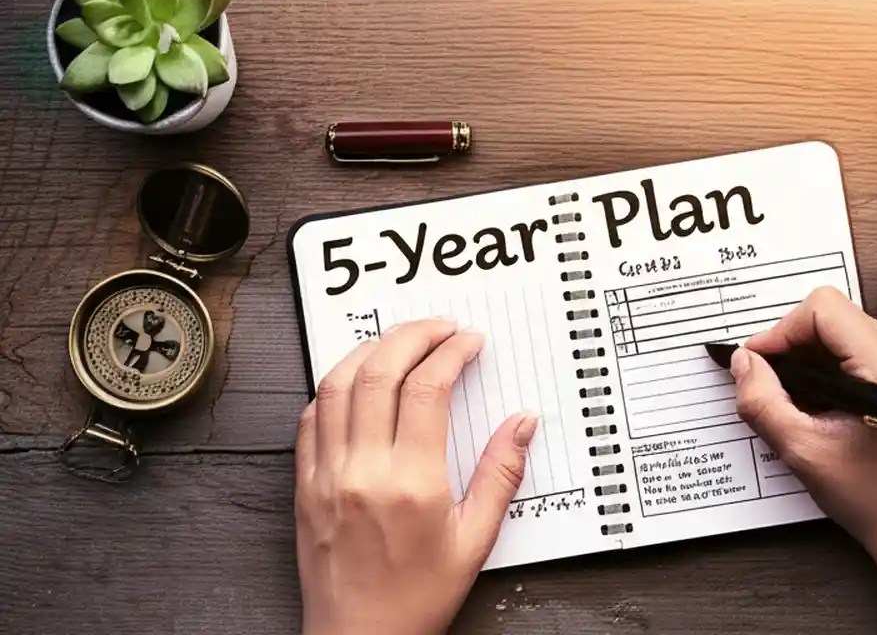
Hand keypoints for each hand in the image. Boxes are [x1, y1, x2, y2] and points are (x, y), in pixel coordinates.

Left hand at [293, 319, 538, 634]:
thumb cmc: (417, 598)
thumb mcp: (476, 539)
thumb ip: (500, 474)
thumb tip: (522, 423)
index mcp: (412, 482)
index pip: (428, 388)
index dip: (452, 352)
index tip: (469, 343)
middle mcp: (363, 470)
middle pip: (380, 370)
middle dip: (413, 335)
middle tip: (439, 328)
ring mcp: (326, 475)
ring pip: (337, 384)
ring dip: (369, 350)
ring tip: (398, 341)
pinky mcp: (304, 485)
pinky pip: (310, 418)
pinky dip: (333, 387)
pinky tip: (356, 382)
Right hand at [729, 286, 876, 633]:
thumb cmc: (873, 497)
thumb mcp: (803, 451)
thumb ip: (763, 401)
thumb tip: (743, 362)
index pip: (823, 309)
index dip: (782, 331)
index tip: (761, 363)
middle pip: (835, 314)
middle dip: (797, 344)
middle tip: (778, 384)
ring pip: (848, 325)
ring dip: (816, 353)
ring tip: (804, 395)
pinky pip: (866, 342)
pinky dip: (838, 361)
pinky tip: (828, 397)